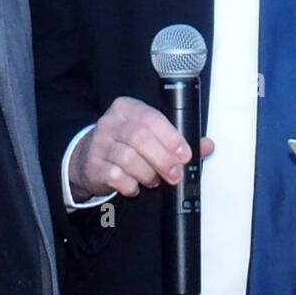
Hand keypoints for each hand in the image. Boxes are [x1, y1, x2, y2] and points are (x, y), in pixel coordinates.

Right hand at [70, 95, 214, 202]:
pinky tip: (136, 186)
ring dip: (148, 174)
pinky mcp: (93, 166)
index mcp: (127, 108)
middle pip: (139, 138)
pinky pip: (115, 177)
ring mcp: (99, 144)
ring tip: (154, 180)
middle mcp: (110, 122)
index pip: (151, 118)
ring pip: (128, 158)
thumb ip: (177, 138)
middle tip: (175, 174)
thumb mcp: (150, 134)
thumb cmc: (126, 142)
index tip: (185, 154)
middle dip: (163, 159)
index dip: (171, 137)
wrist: (88, 156)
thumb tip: (207, 145)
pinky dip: (131, 185)